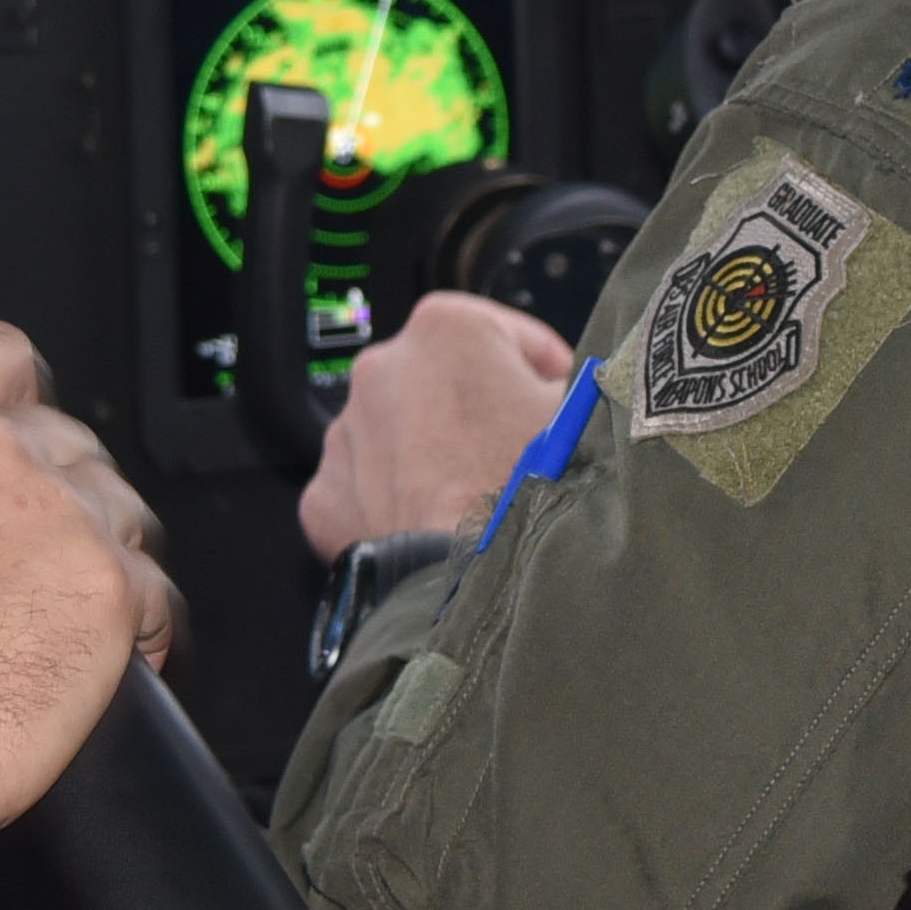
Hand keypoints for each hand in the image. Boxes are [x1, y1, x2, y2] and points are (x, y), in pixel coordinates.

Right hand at [0, 323, 180, 874]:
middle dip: (68, 498)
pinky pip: (159, 595)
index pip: (3, 354)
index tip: (29, 423)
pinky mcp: (111, 589)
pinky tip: (107, 665)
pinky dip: (141, 631)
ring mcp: (62, 515)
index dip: (26, 395)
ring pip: (125, 514)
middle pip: (75, 443)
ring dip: (107, 560)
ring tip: (67, 622)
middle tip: (38, 563)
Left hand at [298, 290, 579, 558]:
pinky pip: (368, 491)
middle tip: (522, 455)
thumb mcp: (584, 416)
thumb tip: (578, 388)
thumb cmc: (531, 492)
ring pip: (402, 436)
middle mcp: (382, 367)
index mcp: (447, 328)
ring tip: (478, 499)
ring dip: (435, 457)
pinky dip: (397, 506)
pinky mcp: (326, 494)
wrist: (471, 581)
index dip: (547, 370)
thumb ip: (575, 386)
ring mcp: (347, 432)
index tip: (561, 398)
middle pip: (447, 384)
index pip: (510, 336)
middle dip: (482, 413)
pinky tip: (435, 526)